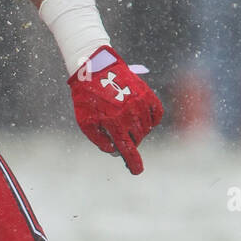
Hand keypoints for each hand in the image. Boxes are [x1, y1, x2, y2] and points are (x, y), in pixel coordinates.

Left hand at [68, 46, 162, 174]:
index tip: (137, 171)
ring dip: (138, 131)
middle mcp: (130, 116)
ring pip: (146, 129)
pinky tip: (141, 118)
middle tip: (120, 135)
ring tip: (125, 122)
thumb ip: (99, 140)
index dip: (134, 163)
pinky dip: (151, 119)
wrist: (95, 69)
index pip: (128, 150)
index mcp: (114, 124)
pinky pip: (156, 114)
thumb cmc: (87, 97)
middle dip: (129, 142)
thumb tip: (114, 150)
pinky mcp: (147, 95)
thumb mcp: (85, 122)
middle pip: (136, 140)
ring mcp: (140, 104)